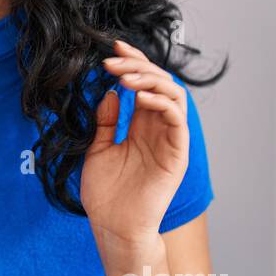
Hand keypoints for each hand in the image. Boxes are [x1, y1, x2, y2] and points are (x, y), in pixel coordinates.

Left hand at [81, 39, 189, 245]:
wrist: (114, 227)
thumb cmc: (107, 195)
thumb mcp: (98, 150)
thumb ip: (107, 122)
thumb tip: (110, 93)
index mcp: (140, 127)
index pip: (143, 85)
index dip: (132, 63)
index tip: (112, 48)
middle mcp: (157, 129)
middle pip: (159, 83)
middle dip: (137, 65)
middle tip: (113, 58)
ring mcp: (169, 140)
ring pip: (172, 94)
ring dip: (149, 79)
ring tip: (124, 76)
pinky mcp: (176, 153)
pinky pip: (176, 118)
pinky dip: (160, 101)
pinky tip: (138, 97)